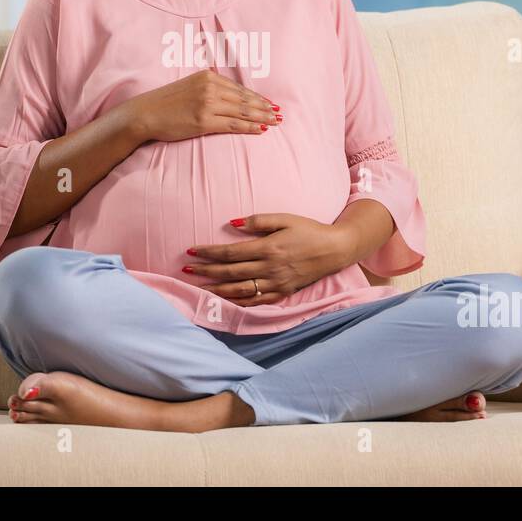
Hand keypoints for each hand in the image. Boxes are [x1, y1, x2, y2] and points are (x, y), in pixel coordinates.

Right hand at [126, 68, 280, 142]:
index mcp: (208, 76)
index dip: (257, 97)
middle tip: (279, 114)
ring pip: (243, 111)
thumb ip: (208, 88)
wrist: (145, 113)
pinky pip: (233, 124)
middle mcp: (210, 87)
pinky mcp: (204, 121)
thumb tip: (228, 97)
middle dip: (264, 107)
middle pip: (245, 99)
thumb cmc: (165, 103)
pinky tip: (261, 130)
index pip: (239, 89)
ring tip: (275, 122)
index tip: (270, 104)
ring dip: (262, 117)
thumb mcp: (189, 86)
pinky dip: (250, 127)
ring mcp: (208, 104)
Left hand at [182, 213, 354, 306]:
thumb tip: (232, 223)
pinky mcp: (282, 293)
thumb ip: (258, 221)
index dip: (209, 252)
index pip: (230, 253)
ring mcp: (276, 284)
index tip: (191, 250)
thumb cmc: (308, 229)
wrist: (334, 249)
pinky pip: (255, 302)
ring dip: (216, 288)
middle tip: (186, 269)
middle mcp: (269, 269)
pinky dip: (237, 302)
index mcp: (268, 248)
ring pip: (239, 290)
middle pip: (230, 272)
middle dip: (206, 271)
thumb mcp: (285, 218)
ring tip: (198, 286)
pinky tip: (223, 300)